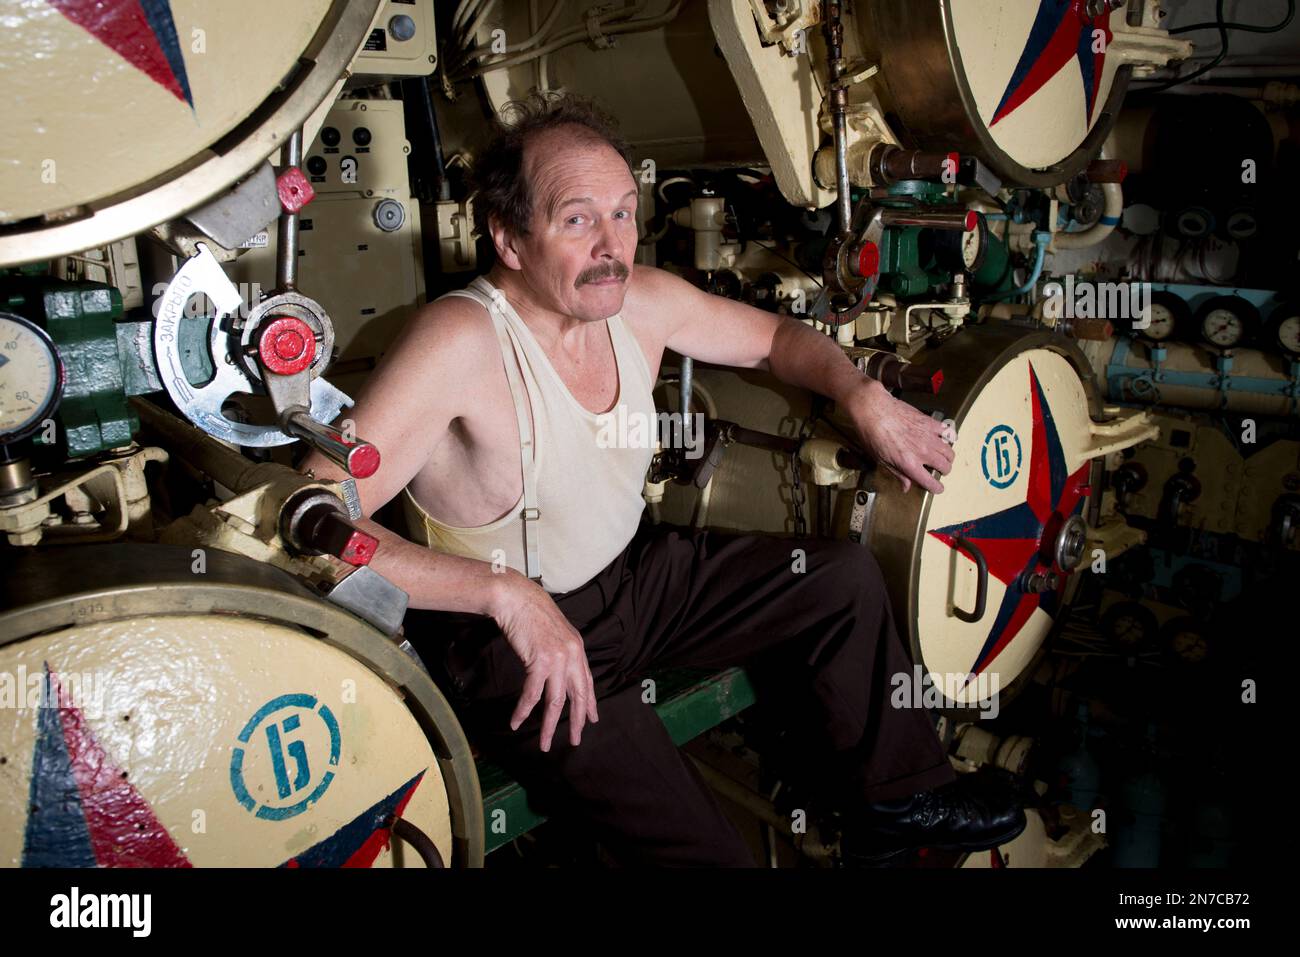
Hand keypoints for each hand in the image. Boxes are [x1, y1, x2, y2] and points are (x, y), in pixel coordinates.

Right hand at [489, 571, 598, 750]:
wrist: (517, 598)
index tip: (591, 719)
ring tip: (544, 743)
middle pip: (577, 696)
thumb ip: (560, 651)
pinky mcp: (540, 661)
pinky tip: (517, 722)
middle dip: (576, 721)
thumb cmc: (530, 612)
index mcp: (577, 648)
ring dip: (548, 725)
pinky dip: (523, 711)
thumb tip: (558, 670)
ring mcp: (558, 659)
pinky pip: (532, 694)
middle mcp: (572, 655)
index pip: (586, 682)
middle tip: (575, 740)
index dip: (589, 703)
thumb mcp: (554, 632)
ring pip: (556, 701)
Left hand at [843, 377, 954, 494]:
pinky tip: (944, 439)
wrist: (873, 410)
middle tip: (938, 470)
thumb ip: (898, 474)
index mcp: (909, 464)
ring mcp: (928, 436)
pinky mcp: (930, 422)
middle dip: (944, 471)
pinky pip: (948, 432)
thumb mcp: (881, 460)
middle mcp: (923, 452)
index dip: (936, 488)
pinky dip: (949, 438)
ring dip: (947, 457)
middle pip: (945, 467)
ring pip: (949, 452)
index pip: (931, 482)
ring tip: (942, 457)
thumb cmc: (872, 435)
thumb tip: (906, 487)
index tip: (937, 488)